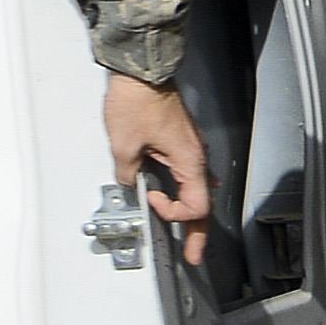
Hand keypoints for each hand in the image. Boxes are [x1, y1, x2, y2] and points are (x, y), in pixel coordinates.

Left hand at [104, 72, 210, 268]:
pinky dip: (181, 187)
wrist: (142, 70)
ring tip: (175, 221)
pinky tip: (171, 189)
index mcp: (189, 162)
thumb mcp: (124, 144)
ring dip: (185, 207)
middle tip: (193, 254)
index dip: (172, 213)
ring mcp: (192, 149)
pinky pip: (188, 172)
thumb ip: (127, 171)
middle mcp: (196, 158)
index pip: (195, 207)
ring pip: (196, 188)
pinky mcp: (182, 140)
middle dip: (196, 233)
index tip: (151, 202)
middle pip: (202, 205)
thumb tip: (128, 180)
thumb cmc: (138, 100)